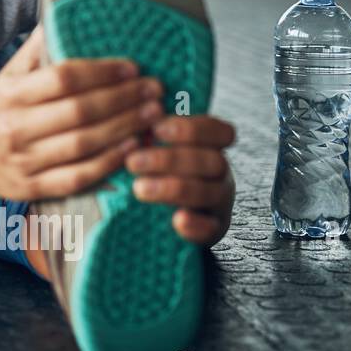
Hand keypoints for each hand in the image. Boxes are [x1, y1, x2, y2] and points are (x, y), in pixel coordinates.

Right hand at [0, 26, 165, 202]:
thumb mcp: (7, 76)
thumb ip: (36, 49)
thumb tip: (63, 12)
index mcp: (11, 94)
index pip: (63, 78)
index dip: (102, 71)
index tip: (132, 66)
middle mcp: (16, 127)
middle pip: (79, 111)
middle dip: (123, 99)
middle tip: (153, 90)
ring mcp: (24, 160)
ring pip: (83, 144)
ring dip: (124, 128)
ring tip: (151, 114)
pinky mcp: (32, 188)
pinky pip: (77, 177)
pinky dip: (107, 164)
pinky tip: (131, 149)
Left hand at [126, 114, 236, 246]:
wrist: (168, 219)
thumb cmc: (157, 174)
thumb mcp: (156, 151)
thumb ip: (149, 136)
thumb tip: (130, 118)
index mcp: (210, 149)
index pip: (220, 132)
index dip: (193, 128)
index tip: (157, 128)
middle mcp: (220, 174)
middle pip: (213, 161)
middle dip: (171, 159)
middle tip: (132, 161)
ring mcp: (219, 204)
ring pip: (210, 192)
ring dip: (175, 188)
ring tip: (139, 188)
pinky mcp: (212, 232)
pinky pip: (211, 229)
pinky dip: (196, 225)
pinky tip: (176, 221)